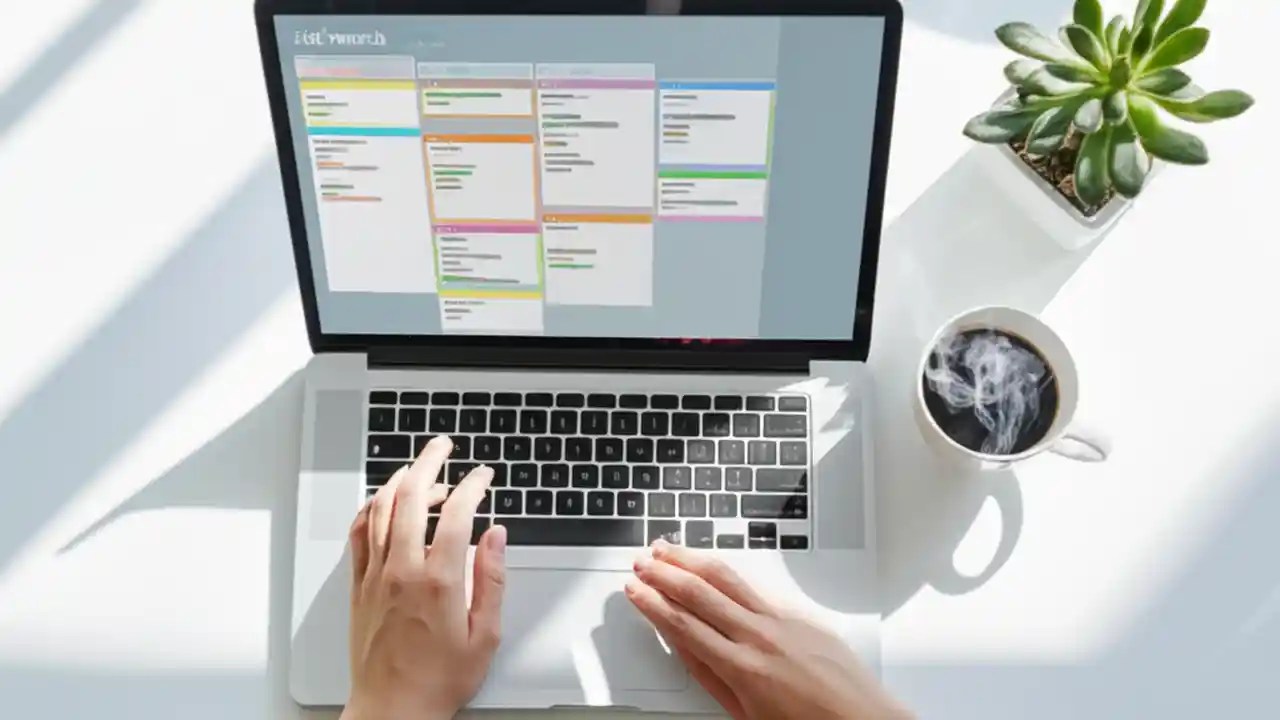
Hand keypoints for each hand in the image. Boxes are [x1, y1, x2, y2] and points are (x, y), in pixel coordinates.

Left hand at [343, 436, 505, 719]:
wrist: (393, 711)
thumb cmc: (439, 681)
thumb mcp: (485, 635)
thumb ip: (492, 579)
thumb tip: (496, 537)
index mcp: (440, 581)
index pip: (458, 514)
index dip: (474, 485)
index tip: (484, 476)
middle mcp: (403, 571)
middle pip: (413, 497)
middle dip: (431, 462)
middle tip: (443, 446)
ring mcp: (376, 576)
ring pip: (382, 509)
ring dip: (401, 480)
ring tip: (418, 467)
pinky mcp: (359, 587)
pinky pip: (359, 534)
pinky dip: (371, 509)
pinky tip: (382, 501)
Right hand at [627, 540, 911, 719]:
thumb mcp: (745, 714)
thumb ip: (712, 678)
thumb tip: (684, 648)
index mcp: (742, 668)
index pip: (684, 625)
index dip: (653, 603)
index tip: (634, 588)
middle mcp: (760, 636)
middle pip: (700, 593)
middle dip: (665, 573)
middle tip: (642, 561)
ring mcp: (783, 620)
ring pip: (728, 579)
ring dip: (693, 560)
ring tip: (669, 549)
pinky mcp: (801, 614)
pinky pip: (755, 586)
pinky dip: (727, 572)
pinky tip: (714, 565)